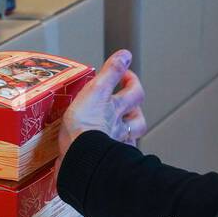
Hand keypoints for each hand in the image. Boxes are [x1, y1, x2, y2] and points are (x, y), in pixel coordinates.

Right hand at [55, 50, 147, 176]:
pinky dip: (109, 153)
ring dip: (126, 133)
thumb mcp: (96, 90)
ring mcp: (113, 146)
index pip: (133, 91)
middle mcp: (119, 127)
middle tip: (127, 104)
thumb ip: (111, 72)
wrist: (80, 158)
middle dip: (133, 110)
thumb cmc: (85, 128)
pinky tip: (103, 153)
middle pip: (136, 119)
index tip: (124, 73)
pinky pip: (110, 157)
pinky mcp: (101, 162)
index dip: (130, 80)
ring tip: (120, 129)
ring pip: (127, 139)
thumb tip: (125, 54)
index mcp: (116, 109)